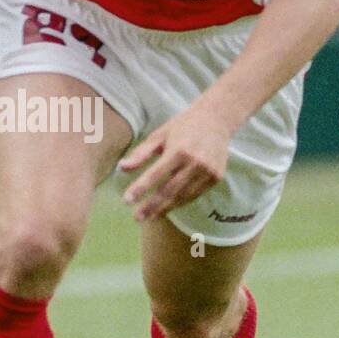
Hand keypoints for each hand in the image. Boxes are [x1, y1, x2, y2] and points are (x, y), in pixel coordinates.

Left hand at [117, 103, 233, 222]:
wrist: (217, 119)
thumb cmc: (182, 126)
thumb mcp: (159, 135)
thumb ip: (141, 153)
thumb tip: (121, 168)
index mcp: (179, 150)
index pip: (156, 174)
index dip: (140, 188)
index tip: (126, 201)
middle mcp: (195, 162)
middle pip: (170, 190)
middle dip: (152, 205)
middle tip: (137, 218)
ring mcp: (208, 172)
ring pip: (183, 196)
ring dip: (165, 208)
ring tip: (150, 217)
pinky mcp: (216, 178)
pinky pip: (195, 195)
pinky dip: (180, 202)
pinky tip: (167, 207)